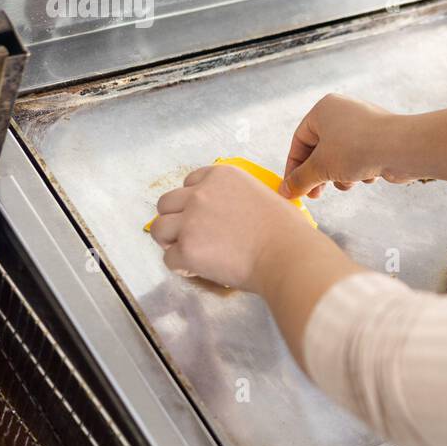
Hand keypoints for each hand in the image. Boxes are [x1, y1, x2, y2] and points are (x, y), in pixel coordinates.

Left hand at [150, 164, 322, 290]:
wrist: (288, 255)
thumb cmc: (286, 231)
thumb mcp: (264, 195)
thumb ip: (239, 197)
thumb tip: (233, 212)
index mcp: (221, 176)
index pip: (190, 182)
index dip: (193, 201)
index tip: (201, 214)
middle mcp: (201, 193)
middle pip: (166, 203)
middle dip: (175, 219)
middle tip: (189, 235)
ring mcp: (191, 221)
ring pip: (158, 229)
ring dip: (171, 241)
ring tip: (189, 252)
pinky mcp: (187, 249)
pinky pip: (169, 259)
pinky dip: (182, 266)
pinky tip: (199, 269)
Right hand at [281, 94, 417, 198]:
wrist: (403, 148)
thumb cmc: (358, 149)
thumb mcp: (321, 166)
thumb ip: (300, 179)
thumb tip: (285, 191)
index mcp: (324, 110)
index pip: (300, 140)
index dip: (293, 166)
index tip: (291, 188)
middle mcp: (343, 113)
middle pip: (320, 150)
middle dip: (318, 175)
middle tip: (314, 195)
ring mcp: (363, 125)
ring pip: (340, 157)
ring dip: (340, 175)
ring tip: (347, 183)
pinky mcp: (379, 139)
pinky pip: (360, 159)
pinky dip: (360, 171)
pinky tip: (368, 176)